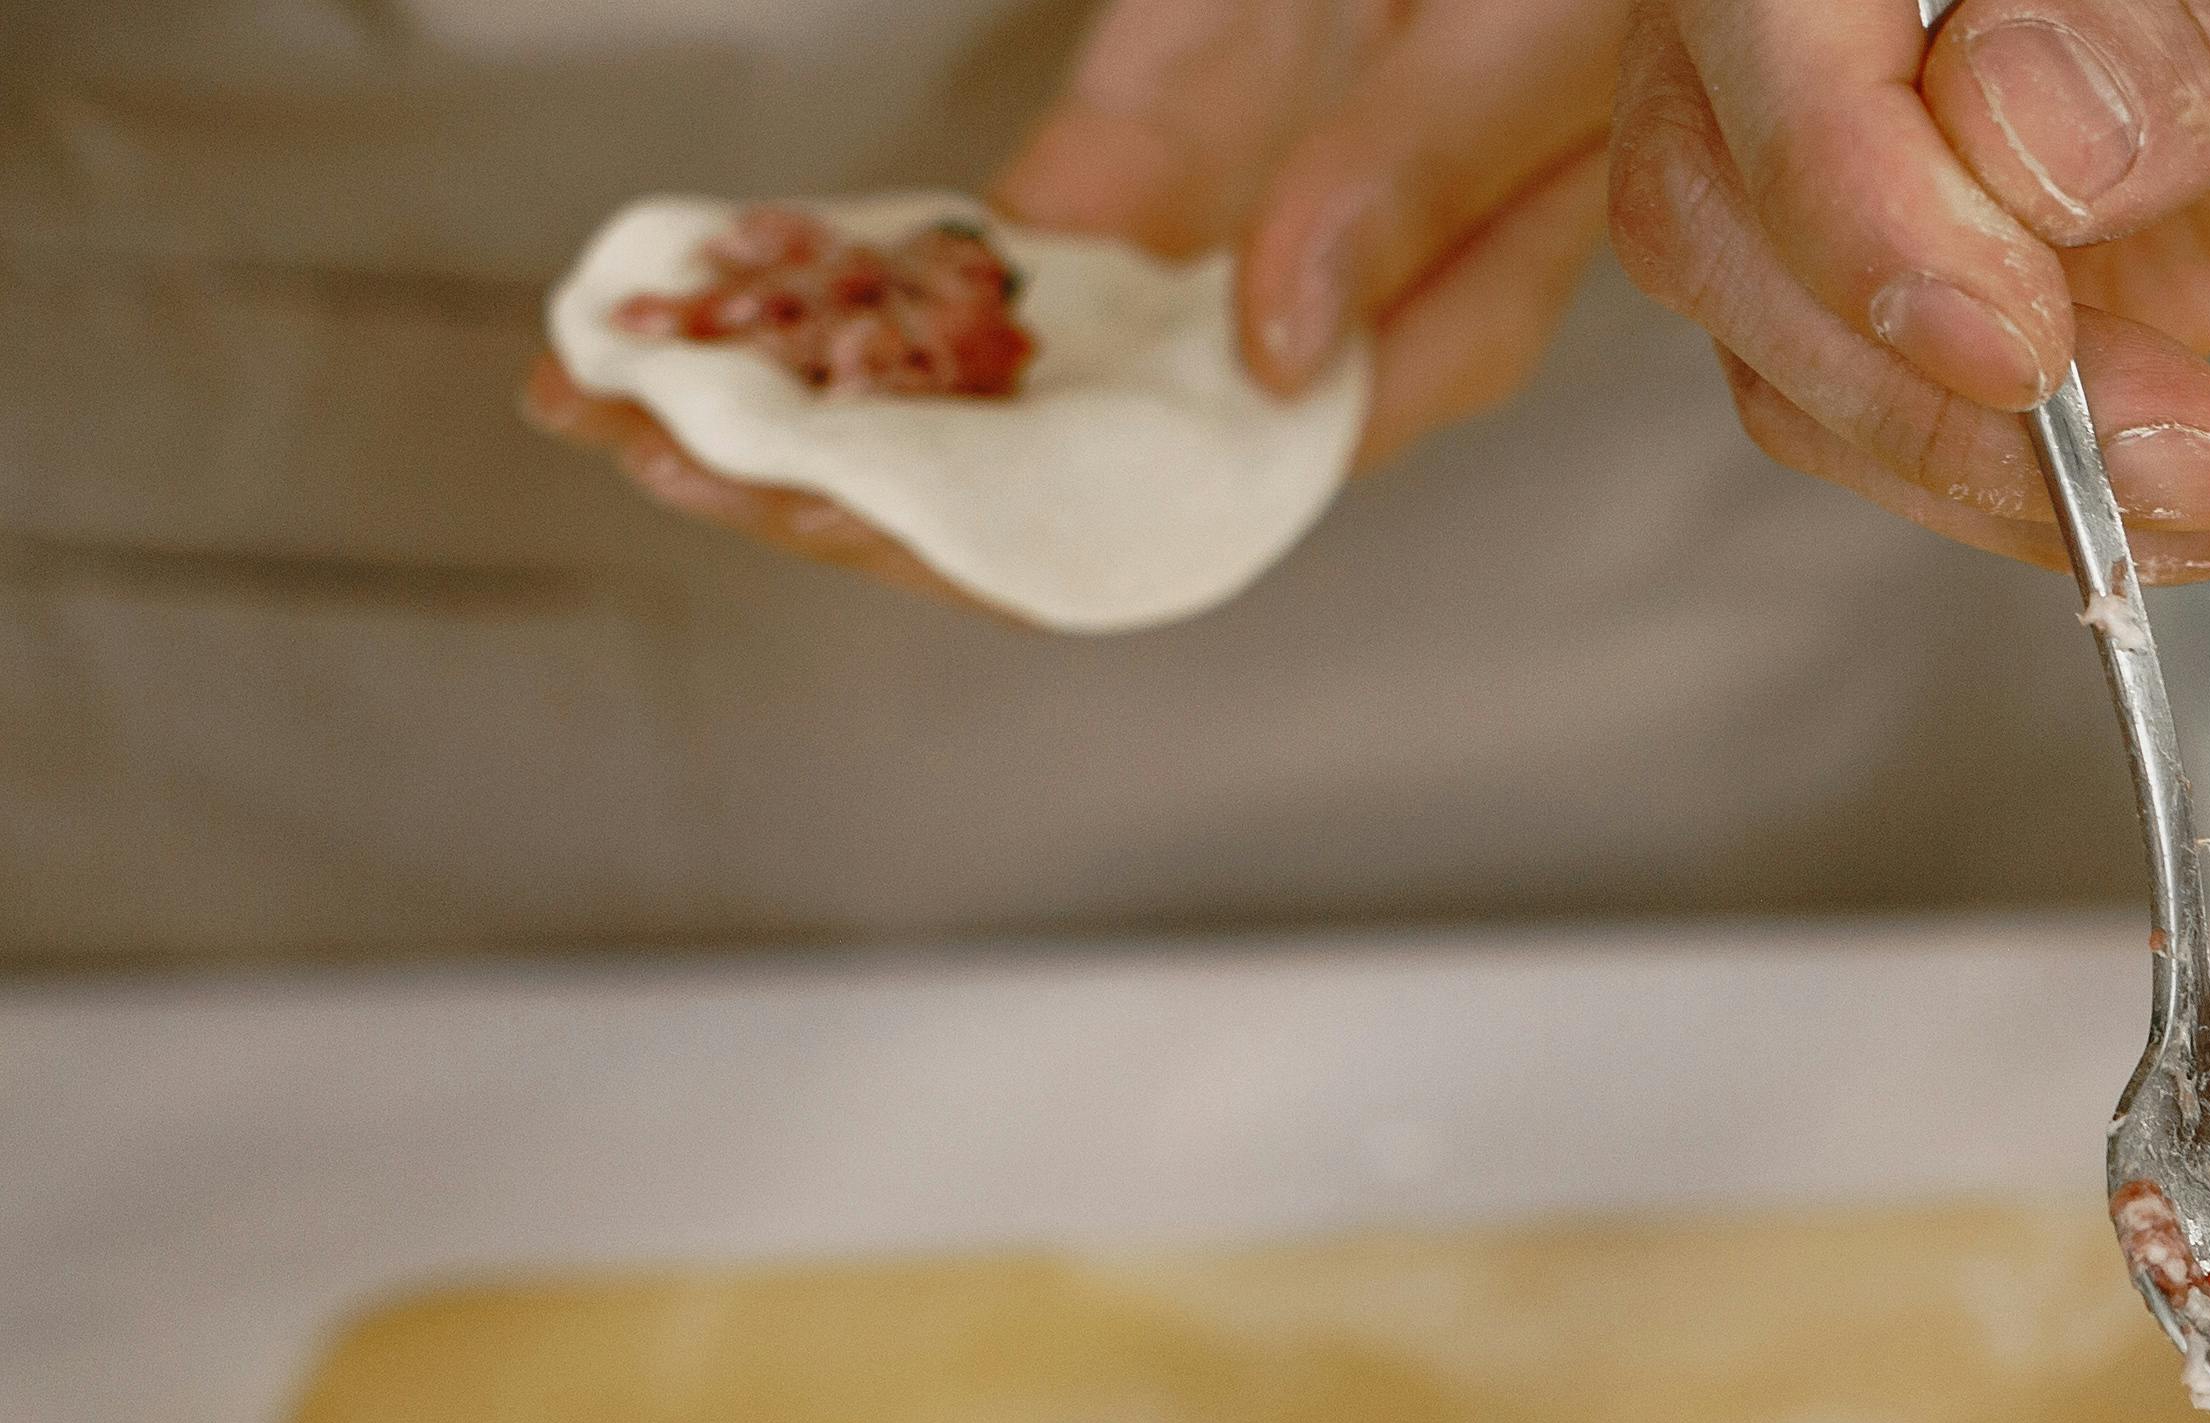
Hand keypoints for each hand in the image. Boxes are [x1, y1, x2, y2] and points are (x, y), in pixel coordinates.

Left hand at [528, 0, 1621, 613]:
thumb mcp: (1521, 32)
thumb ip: (1418, 174)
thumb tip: (1270, 343)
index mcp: (1443, 329)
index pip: (1222, 490)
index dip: (1027, 525)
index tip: (849, 506)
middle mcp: (1313, 322)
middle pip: (1077, 468)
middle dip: (861, 486)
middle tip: (673, 456)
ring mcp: (1217, 244)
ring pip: (999, 379)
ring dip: (812, 397)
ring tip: (626, 389)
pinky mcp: (1141, 157)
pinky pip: (973, 261)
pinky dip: (839, 277)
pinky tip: (710, 288)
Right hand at [1608, 0, 2209, 580]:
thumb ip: (2201, 27)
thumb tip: (2011, 129)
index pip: (1760, 32)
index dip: (1852, 207)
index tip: (2015, 349)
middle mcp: (1853, 22)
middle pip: (1726, 229)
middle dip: (1959, 406)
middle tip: (2197, 456)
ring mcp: (1894, 167)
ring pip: (1820, 377)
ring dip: (2057, 493)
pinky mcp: (1976, 298)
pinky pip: (1959, 449)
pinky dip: (2126, 516)